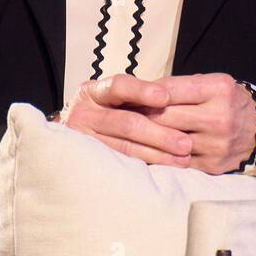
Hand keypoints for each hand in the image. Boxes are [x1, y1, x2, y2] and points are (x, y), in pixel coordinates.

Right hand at [53, 74, 194, 167]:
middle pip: (125, 122)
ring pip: (124, 147)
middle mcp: (84, 114)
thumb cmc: (104, 112)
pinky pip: (121, 165)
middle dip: (159, 134)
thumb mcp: (114, 97)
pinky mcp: (88, 161)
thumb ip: (141, 95)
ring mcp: (83, 140)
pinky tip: (165, 169)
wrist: (69, 135)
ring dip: (157, 154)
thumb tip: (182, 92)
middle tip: (185, 142)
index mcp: (93, 92)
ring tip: (182, 159)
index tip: (166, 97)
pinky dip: (146, 166)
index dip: (142, 91)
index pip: (118, 86)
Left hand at [132, 72, 255, 173]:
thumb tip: (140, 93)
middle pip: (166, 117)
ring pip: (169, 142)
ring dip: (145, 138)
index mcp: (218, 89)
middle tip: (118, 115)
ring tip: (127, 133)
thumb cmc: (225, 100)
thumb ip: (178, 87)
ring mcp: (217, 144)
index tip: (124, 96)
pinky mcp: (212, 166)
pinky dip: (159, 155)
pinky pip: (177, 161)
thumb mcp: (210, 83)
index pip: (170, 90)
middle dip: (139, 115)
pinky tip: (145, 150)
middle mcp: (220, 117)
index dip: (143, 93)